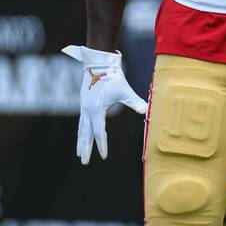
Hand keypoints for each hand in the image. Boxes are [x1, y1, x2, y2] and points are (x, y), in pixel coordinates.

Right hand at [62, 45, 147, 164]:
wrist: (98, 62)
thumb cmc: (112, 76)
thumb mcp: (124, 90)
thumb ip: (134, 101)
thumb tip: (146, 109)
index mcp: (96, 110)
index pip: (99, 132)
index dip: (102, 145)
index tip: (104, 156)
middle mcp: (87, 110)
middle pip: (85, 134)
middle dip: (85, 148)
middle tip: (84, 162)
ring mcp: (84, 107)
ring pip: (81, 129)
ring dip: (81, 141)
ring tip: (80, 153)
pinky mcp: (84, 103)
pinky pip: (82, 122)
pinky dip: (81, 131)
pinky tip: (82, 136)